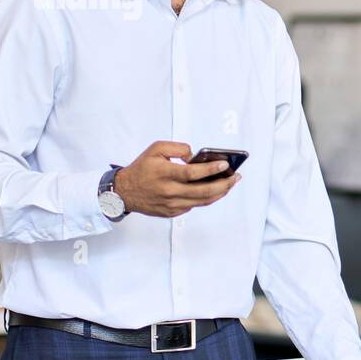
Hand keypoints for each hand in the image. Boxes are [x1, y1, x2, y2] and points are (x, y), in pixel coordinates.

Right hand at [114, 140, 241, 217]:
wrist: (124, 192)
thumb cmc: (142, 168)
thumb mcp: (155, 149)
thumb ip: (177, 148)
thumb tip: (195, 157)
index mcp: (164, 173)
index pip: (193, 173)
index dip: (211, 169)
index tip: (226, 164)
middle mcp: (169, 191)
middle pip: (203, 191)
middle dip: (224, 184)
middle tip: (236, 176)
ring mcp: (171, 204)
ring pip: (202, 201)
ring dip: (220, 192)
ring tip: (231, 183)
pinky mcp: (172, 212)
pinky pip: (194, 205)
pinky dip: (207, 198)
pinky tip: (215, 190)